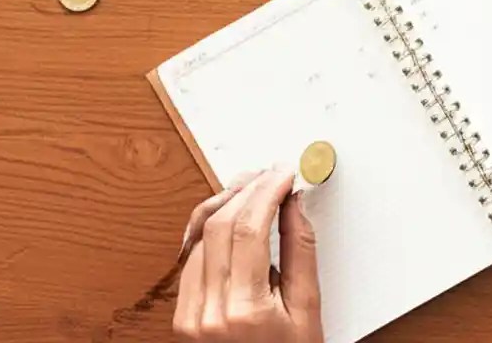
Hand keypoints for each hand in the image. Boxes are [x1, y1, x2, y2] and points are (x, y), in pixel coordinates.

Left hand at [173, 170, 322, 342]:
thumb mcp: (309, 311)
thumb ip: (301, 252)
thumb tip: (295, 204)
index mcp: (245, 312)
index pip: (250, 229)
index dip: (267, 191)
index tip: (283, 173)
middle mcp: (209, 313)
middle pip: (219, 227)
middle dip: (246, 190)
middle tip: (269, 173)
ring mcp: (189, 317)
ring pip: (198, 238)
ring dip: (225, 205)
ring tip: (251, 187)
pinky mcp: (182, 318)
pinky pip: (191, 260)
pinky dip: (209, 232)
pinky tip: (228, 216)